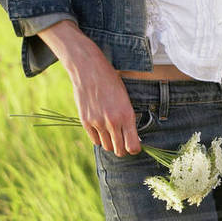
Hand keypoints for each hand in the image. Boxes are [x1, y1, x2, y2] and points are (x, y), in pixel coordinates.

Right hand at [39, 21, 140, 155]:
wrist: (90, 70)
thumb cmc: (111, 81)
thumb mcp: (125, 97)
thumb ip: (127, 117)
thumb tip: (131, 135)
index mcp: (127, 114)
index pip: (133, 145)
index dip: (135, 148)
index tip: (135, 146)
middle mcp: (113, 121)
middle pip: (119, 150)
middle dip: (123, 149)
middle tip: (124, 143)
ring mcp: (98, 123)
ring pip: (107, 146)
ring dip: (111, 144)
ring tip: (113, 135)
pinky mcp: (86, 122)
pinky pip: (95, 140)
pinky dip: (100, 138)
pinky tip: (102, 130)